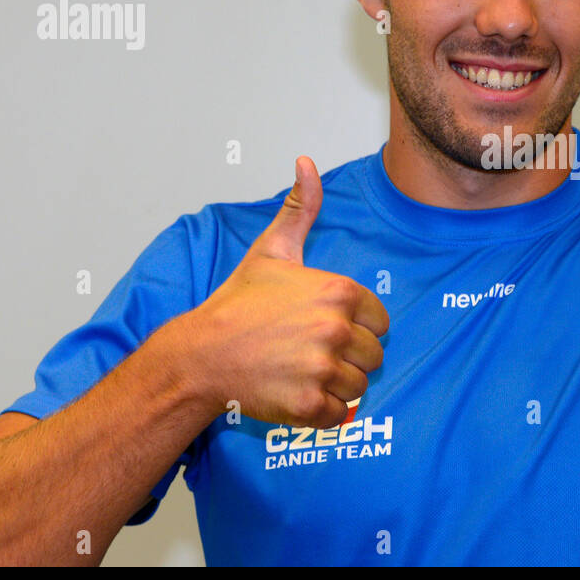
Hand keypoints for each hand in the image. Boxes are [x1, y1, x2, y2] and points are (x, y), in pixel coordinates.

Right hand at [182, 157, 389, 427]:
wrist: (199, 355)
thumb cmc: (236, 305)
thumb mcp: (272, 251)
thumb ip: (300, 208)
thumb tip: (307, 164)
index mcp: (339, 292)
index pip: (380, 322)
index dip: (355, 327)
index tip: (322, 327)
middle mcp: (336, 329)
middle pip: (374, 356)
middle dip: (347, 358)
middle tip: (308, 352)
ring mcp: (322, 368)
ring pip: (359, 387)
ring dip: (335, 386)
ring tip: (300, 371)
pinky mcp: (308, 404)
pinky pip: (338, 416)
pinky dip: (321, 412)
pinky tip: (294, 393)